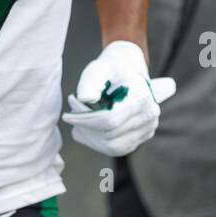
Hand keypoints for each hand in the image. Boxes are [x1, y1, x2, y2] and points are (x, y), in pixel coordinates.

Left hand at [62, 40, 175, 156]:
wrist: (127, 71)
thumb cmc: (111, 69)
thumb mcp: (99, 67)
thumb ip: (91, 80)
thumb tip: (85, 99)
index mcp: (141, 97)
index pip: (110, 120)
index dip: (85, 120)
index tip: (67, 116)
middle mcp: (149, 115)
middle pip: (110, 135)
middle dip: (86, 127)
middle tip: (71, 114)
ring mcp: (147, 129)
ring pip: (112, 147)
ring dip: (90, 137)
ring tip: (78, 122)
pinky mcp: (140, 138)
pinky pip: (116, 149)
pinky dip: (98, 142)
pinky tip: (87, 129)